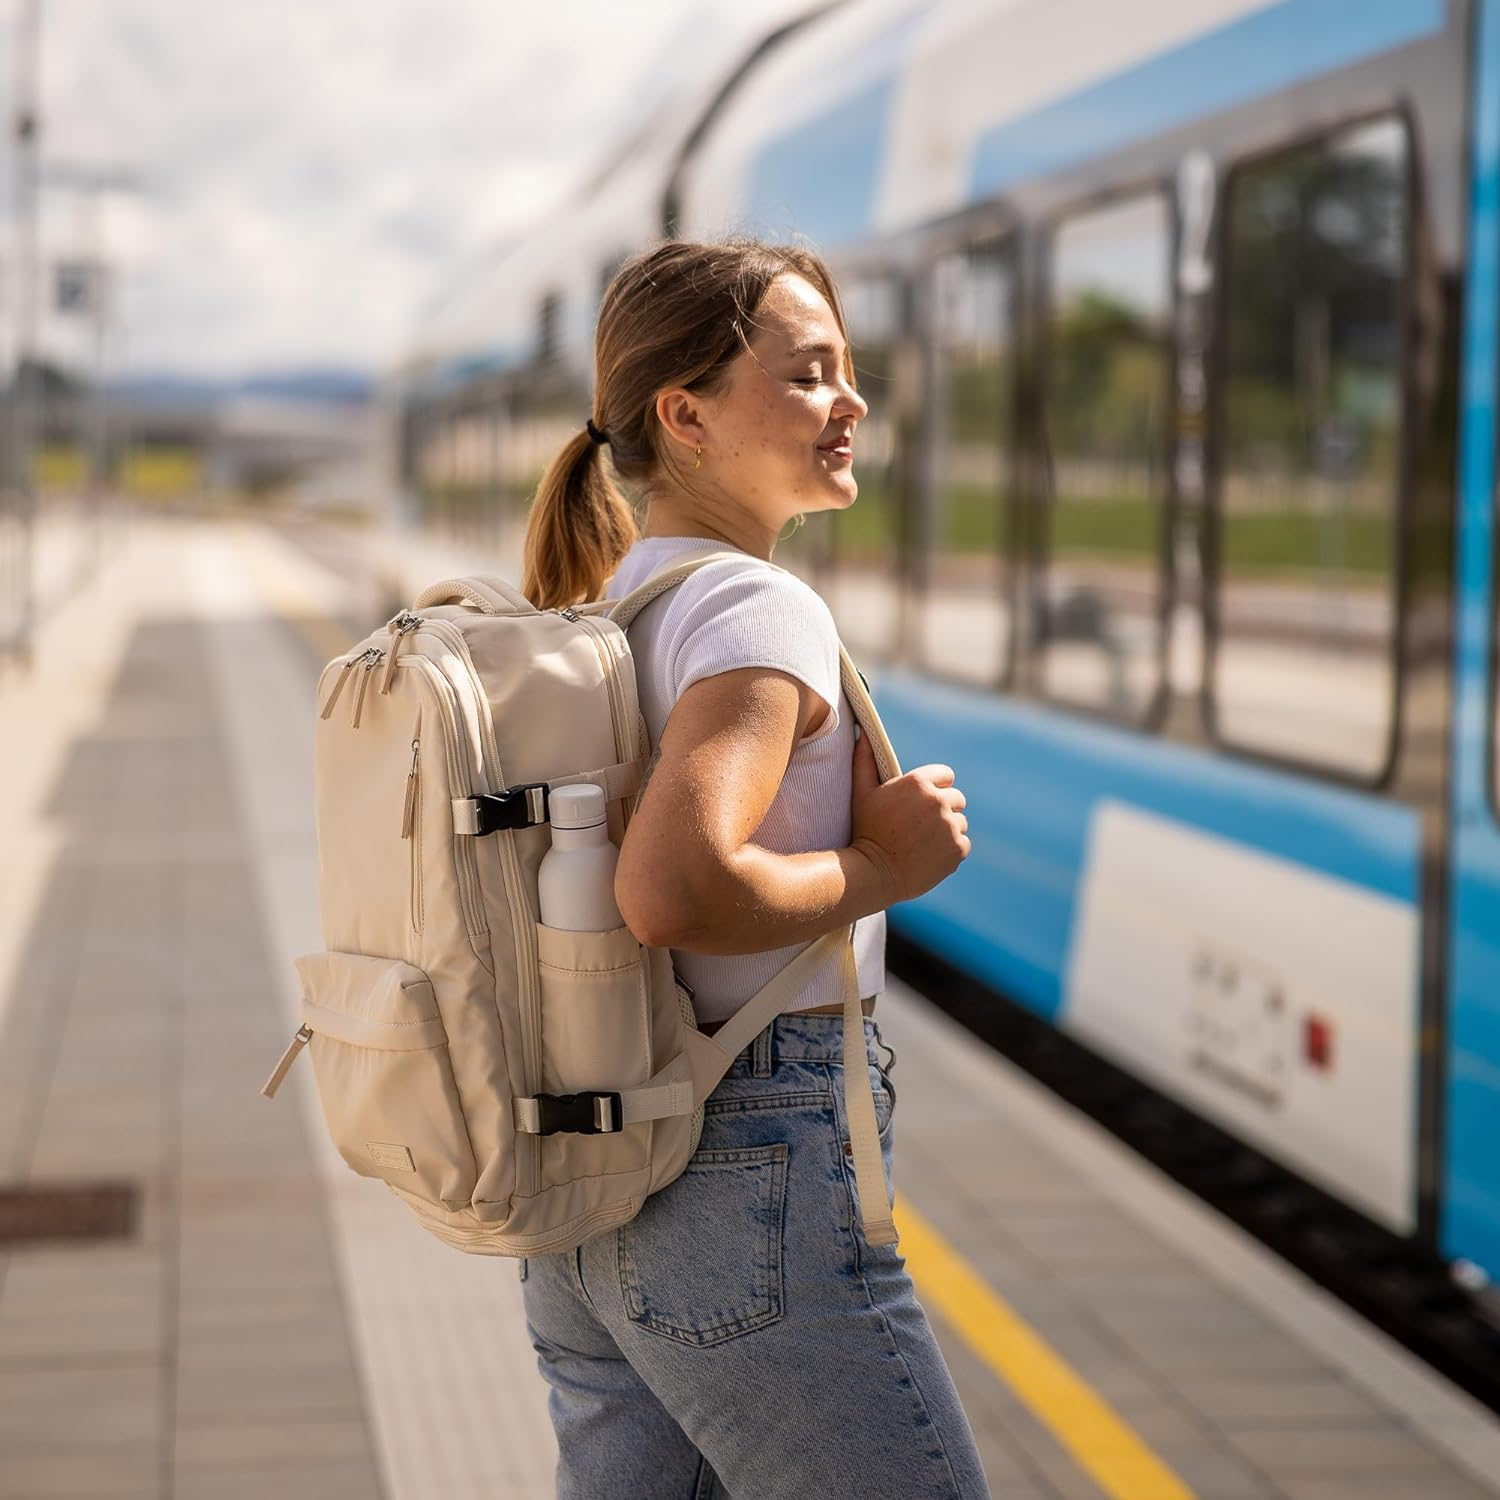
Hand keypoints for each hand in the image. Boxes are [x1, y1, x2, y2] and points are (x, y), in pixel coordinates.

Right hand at [849, 729, 969, 905]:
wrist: (873, 873)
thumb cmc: (866, 831)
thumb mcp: (862, 793)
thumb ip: (865, 760)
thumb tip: (863, 732)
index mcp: (918, 782)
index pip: (946, 775)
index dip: (936, 787)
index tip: (923, 801)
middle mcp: (939, 801)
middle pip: (957, 798)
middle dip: (943, 808)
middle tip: (921, 824)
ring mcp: (951, 826)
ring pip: (960, 822)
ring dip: (947, 829)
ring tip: (923, 841)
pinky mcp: (958, 849)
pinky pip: (963, 843)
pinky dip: (950, 849)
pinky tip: (929, 854)